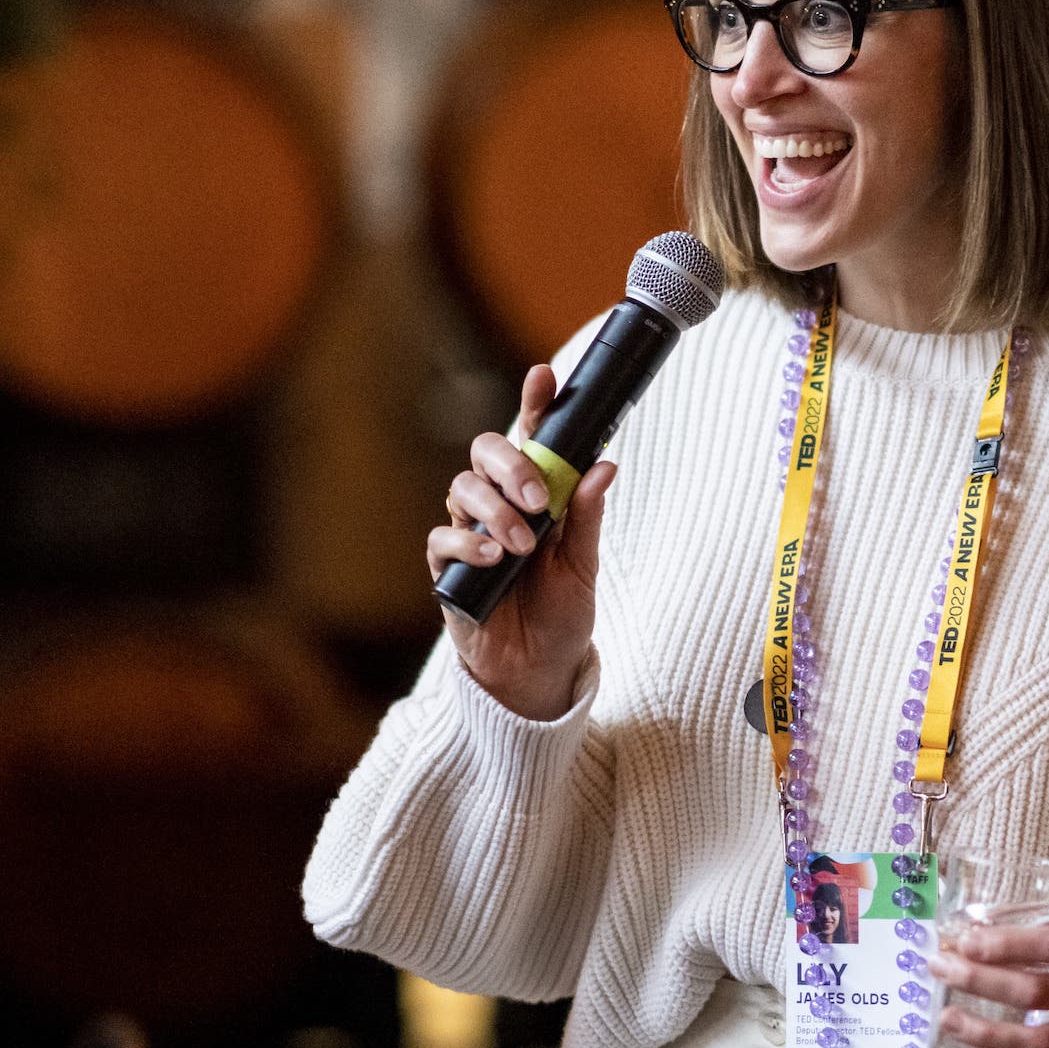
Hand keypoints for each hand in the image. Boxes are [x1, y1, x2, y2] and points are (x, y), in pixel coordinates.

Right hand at [427, 364, 613, 720]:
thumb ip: (587, 517)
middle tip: (540, 499)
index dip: (535, 405)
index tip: (544, 377)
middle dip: (511, 463)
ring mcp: (470, 532)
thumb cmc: (560, 613)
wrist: (536, 670)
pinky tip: (494, 559)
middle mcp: (500, 505)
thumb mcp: (584, 565)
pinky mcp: (448, 566)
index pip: (533, 440)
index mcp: (538, 496)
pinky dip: (467, 542)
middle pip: (486, 451)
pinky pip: (442, 536)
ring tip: (522, 545)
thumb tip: (606, 465)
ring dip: (495, 510)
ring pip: (462, 488)